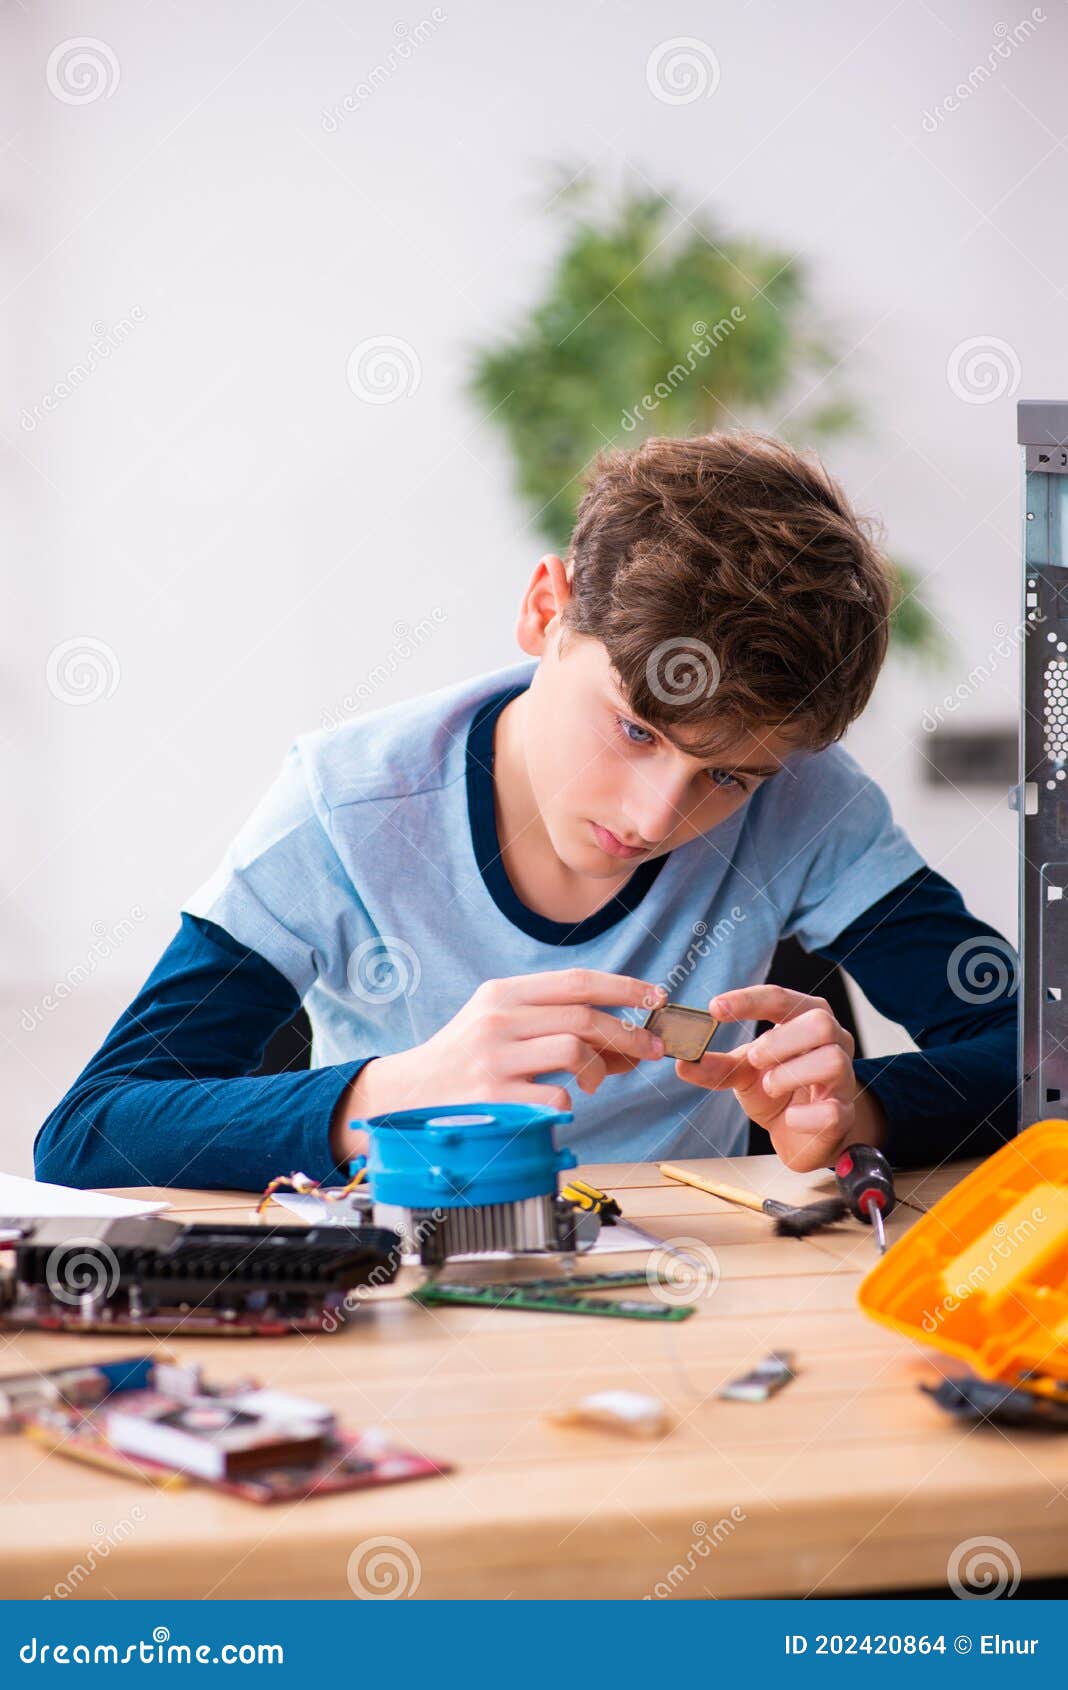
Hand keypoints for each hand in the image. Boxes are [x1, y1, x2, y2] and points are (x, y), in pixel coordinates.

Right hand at [331, 969, 666, 1160]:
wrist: (407, 1096)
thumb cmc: (464, 1059)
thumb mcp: (496, 1021)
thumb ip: (550, 1019)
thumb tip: (624, 1035)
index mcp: (501, 993)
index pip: (575, 980)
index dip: (624, 986)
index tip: (656, 996)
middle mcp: (497, 1020)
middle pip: (584, 1016)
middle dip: (628, 1033)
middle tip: (650, 1050)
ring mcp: (494, 1060)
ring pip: (574, 1050)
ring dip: (599, 1069)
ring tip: (593, 1081)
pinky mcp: (495, 1100)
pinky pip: (556, 1099)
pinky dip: (570, 1104)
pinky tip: (559, 1105)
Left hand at [674, 985, 884, 1171]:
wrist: (801, 1135)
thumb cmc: (777, 1092)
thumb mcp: (743, 1074)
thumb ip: (716, 1067)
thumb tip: (683, 1063)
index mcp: (806, 1020)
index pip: (781, 998)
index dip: (748, 1000)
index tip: (714, 1008)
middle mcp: (834, 1042)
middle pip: (819, 1022)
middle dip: (779, 1040)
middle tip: (753, 1058)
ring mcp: (843, 1078)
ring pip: (831, 1061)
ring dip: (789, 1074)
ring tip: (770, 1086)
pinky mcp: (843, 1114)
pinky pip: (831, 1110)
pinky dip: (802, 1115)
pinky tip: (789, 1117)